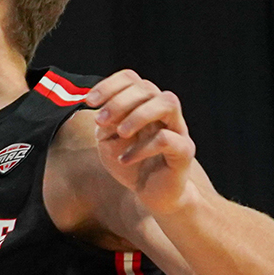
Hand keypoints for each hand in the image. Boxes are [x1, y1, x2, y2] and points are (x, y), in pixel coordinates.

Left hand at [84, 70, 197, 218]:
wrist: (152, 194)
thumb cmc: (131, 163)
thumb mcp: (108, 143)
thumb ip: (105, 126)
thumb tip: (102, 114)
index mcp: (144, 105)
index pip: (132, 79)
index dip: (110, 85)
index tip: (89, 101)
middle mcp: (163, 113)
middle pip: (147, 87)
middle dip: (119, 101)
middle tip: (101, 120)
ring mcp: (177, 129)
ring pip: (167, 102)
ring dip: (138, 115)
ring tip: (120, 133)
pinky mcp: (184, 151)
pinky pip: (168, 139)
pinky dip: (142, 148)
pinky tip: (126, 159)